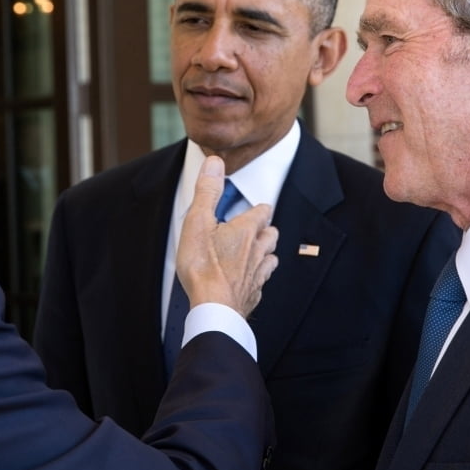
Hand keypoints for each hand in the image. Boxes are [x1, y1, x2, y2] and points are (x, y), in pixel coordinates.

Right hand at [176, 155, 278, 317]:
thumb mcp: (198, 221)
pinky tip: (248, 281)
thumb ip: (208, 191)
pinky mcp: (252, 295)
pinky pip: (261, 283)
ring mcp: (257, 274)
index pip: (262, 212)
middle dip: (266, 229)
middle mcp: (257, 251)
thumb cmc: (203, 266)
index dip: (259, 208)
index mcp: (246, 231)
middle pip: (271, 235)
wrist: (212, 307)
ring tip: (257, 252)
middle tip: (257, 228)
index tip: (256, 207)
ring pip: (270, 259)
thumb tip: (215, 162)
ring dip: (265, 253)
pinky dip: (257, 279)